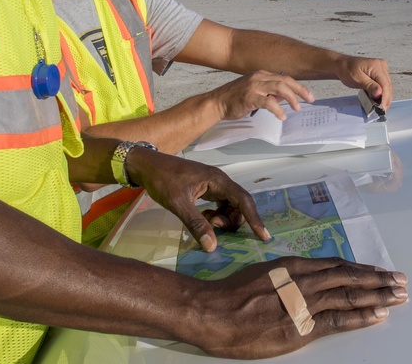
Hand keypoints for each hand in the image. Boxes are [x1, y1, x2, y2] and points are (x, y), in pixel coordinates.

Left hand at [126, 148, 270, 251]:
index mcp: (217, 180)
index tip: (263, 236)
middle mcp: (219, 181)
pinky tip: (202, 218)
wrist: (147, 165)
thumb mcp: (178, 203)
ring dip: (223, 219)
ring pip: (230, 206)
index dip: (254, 219)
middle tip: (213, 227)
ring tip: (205, 222)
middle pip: (239, 205)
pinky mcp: (206, 189)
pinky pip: (220, 205)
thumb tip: (212, 247)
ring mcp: (213, 185)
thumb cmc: (163, 180)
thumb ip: (196, 224)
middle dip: (231, 221)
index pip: (243, 200)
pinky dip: (216, 215)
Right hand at [189, 257, 408, 357]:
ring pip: (350, 295)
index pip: (337, 265)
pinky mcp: (302, 327)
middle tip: (401, 281)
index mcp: (295, 266)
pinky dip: (360, 316)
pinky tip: (378, 314)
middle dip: (378, 280)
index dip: (361, 269)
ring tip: (399, 295)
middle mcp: (304, 280)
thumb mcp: (263, 274)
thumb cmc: (232, 294)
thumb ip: (286, 276)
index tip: (380, 271)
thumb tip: (303, 278)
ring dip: (378, 295)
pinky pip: (338, 320)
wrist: (214, 312)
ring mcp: (305, 303)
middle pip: (350, 277)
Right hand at [210, 70, 312, 121]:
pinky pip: (268, 102)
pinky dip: (277, 109)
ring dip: (291, 98)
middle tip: (310, 99)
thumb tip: (284, 98)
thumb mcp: (254, 92)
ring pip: (279, 88)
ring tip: (297, 108)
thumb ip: (269, 93)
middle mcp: (258, 77)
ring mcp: (253, 86)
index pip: (284, 78)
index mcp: (260, 75)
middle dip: (300, 90)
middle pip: (285, 80)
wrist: (216, 103)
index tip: (308, 95)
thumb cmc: (234, 99)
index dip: (298, 86)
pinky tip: (282, 116)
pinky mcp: (249, 97)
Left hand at [334, 56, 392, 112]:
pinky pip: (383, 86)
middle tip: (380, 111)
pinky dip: (380, 94)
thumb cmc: (347, 70)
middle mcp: (381, 66)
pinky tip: (377, 101)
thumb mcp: (357, 78)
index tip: (381, 108)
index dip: (385, 97)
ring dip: (383, 98)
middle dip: (385, 99)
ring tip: (379, 108)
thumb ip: (369, 86)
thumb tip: (379, 93)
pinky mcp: (379, 75)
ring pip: (386, 87)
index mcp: (377, 66)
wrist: (342, 66)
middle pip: (387, 86)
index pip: (385, 84)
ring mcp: (381, 70)